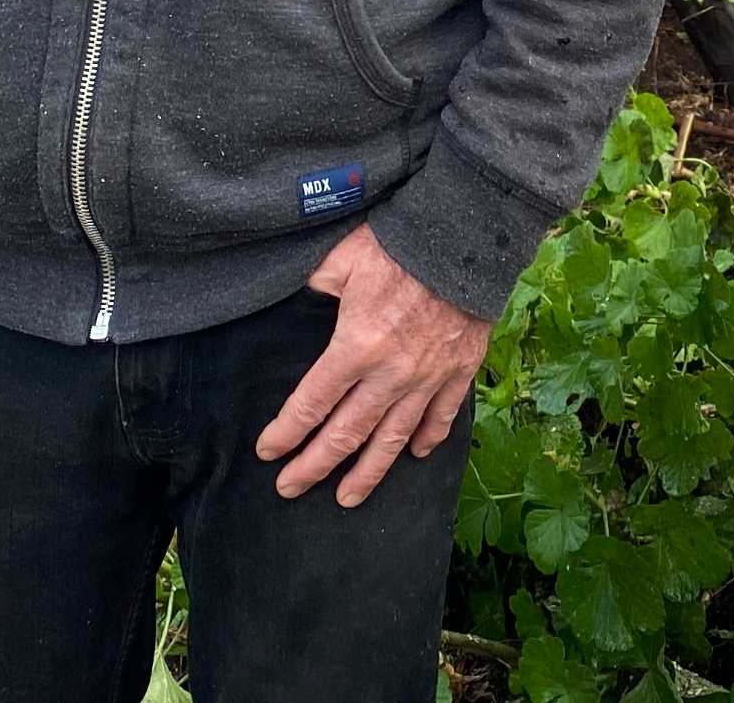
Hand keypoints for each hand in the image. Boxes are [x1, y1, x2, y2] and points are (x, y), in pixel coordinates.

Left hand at [256, 224, 490, 507]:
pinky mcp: (459, 369)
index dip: (286, 433)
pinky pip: (442, 415)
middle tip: (291, 489)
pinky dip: (428, 438)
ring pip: (392, 438)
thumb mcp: (341, 259)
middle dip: (314, 466)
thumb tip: (293, 291)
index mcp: (355, 347)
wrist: (465, 236)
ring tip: (348, 498)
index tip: (268, 452)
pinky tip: (415, 454)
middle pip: (346, 434)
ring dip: (368, 472)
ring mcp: (428, 377)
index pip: (311, 404)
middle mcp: (390, 374)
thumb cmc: (398, 242)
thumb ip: (315, 283)